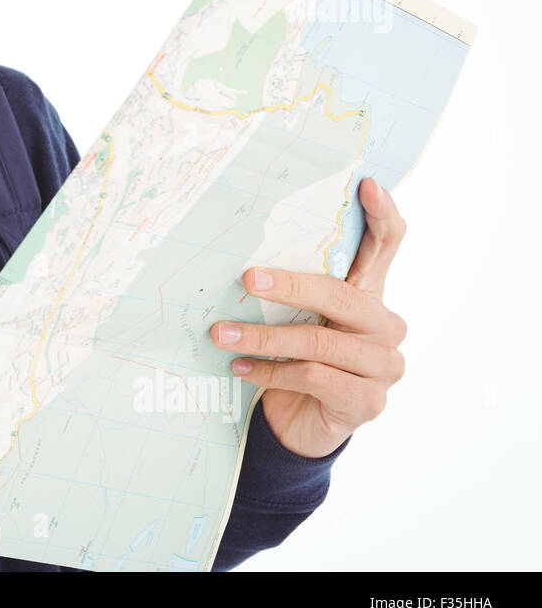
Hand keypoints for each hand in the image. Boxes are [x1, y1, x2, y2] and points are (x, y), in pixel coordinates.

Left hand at [209, 177, 408, 457]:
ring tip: (220, 333)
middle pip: (342, 297)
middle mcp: (385, 327)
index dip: (382, 215)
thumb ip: (290, 290)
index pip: (387, 246)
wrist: (298, 423)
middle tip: (246, 279)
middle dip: (290, 286)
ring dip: (263, 338)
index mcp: (370, 294)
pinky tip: (240, 368)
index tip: (366, 184)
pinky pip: (314, 378)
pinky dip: (271, 371)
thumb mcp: (293, 319)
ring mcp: (383, 367)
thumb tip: (245, 256)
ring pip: (320, 343)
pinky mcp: (367, 402)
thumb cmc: (294, 359)